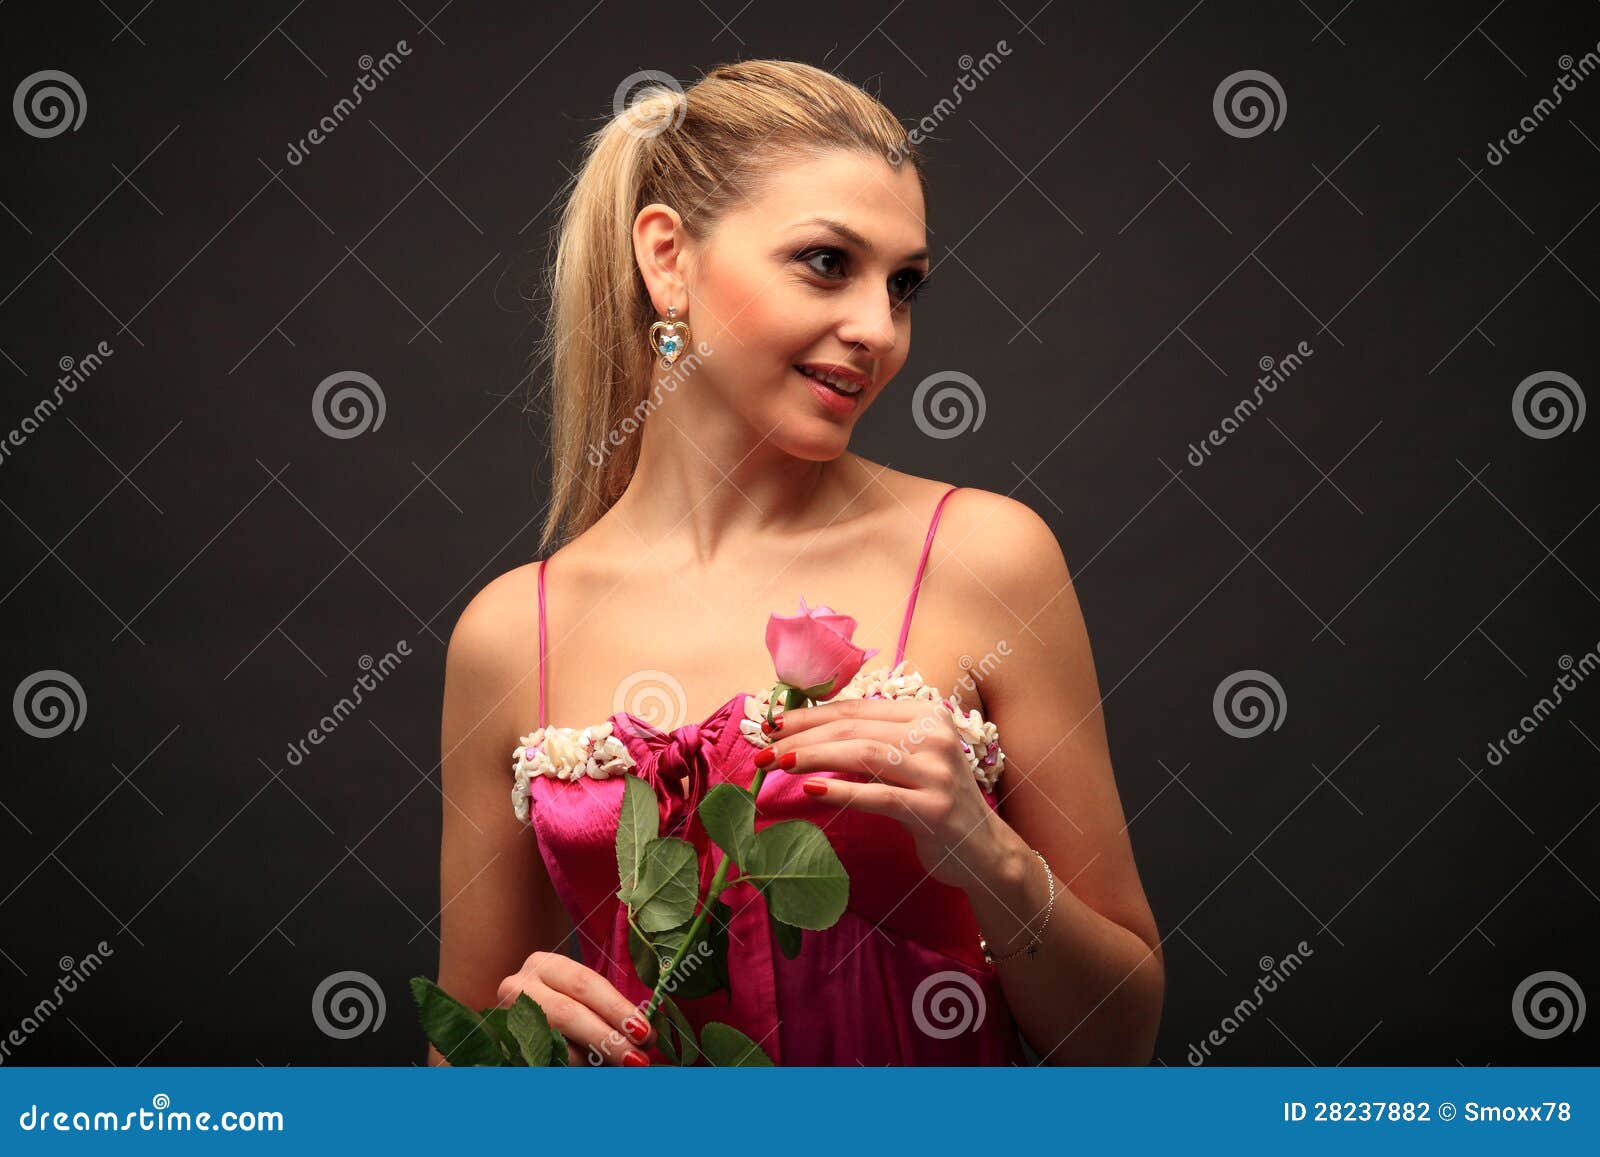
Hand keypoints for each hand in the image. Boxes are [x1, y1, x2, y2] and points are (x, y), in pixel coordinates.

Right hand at [496, 950, 655, 1065]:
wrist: (521, 1015)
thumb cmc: (561, 1003)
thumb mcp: (581, 996)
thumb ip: (607, 1010)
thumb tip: (646, 1036)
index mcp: (544, 965)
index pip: (585, 983)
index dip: (616, 1008)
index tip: (644, 1031)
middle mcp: (519, 986)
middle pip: (568, 1013)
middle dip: (607, 1038)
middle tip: (637, 1059)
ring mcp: (506, 1018)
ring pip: (553, 1043)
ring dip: (592, 1060)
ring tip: (620, 1068)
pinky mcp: (504, 1047)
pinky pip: (543, 1061)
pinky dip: (572, 1069)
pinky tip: (593, 1074)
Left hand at [758, 696, 1006, 889]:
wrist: (983, 851)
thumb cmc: (934, 802)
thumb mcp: (908, 761)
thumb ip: (871, 742)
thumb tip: (803, 732)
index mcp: (926, 715)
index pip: (856, 707)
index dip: (810, 715)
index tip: (772, 726)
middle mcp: (934, 736)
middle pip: (854, 728)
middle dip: (802, 737)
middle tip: (763, 750)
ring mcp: (937, 771)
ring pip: (863, 754)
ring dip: (812, 757)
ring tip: (777, 764)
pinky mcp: (934, 808)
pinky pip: (878, 796)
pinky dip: (841, 791)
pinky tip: (811, 790)